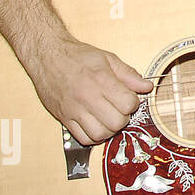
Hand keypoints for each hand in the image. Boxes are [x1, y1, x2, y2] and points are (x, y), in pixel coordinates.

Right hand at [22, 37, 152, 145]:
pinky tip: (96, 124)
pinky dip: (94, 137)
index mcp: (101, 81)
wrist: (47, 56)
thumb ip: (129, 74)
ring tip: (109, 117)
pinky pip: (83, 139)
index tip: (129, 98)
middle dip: (124, 117)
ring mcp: (74, 110)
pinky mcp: (63, 118)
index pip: (128, 104)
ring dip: (110, 129)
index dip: (134, 103)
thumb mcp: (108, 59)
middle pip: (117, 123)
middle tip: (120, 109)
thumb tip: (147, 86)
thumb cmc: (77, 56)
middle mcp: (87, 97)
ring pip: (100, 134)